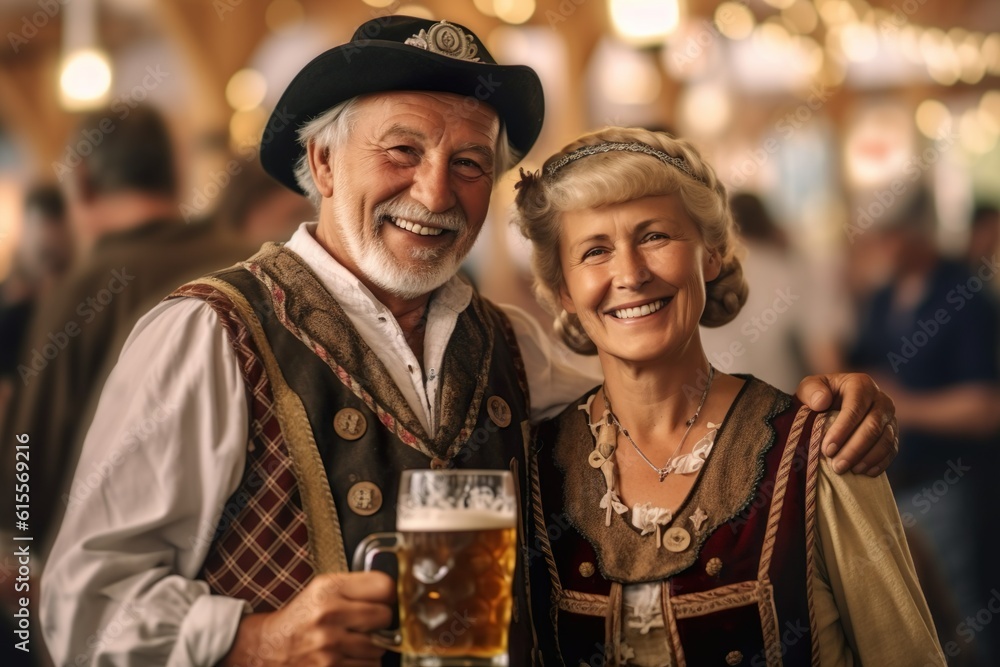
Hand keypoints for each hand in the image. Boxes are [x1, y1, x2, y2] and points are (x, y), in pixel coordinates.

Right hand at [219, 571, 394, 665]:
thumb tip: (394, 591)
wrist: (268, 649)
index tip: (385, 599)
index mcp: (328, 589)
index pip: (384, 586)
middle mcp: (329, 615)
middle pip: (385, 617)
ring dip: (372, 647)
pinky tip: (346, 656)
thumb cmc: (301, 618)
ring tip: (352, 641)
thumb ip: (357, 586)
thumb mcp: (323, 589)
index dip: (388, 594)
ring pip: (380, 647)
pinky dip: (363, 663)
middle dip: (381, 622)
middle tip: (369, 623)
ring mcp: (330, 646)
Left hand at [795, 372, 897, 476]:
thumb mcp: (809, 388)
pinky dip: (880, 463)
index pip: (854, 408)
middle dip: (854, 449)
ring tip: (849, 471)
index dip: (842, 430)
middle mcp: (881, 399)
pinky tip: (865, 472)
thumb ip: (811, 390)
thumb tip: (821, 402)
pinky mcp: (893, 433)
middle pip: (872, 427)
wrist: (833, 403)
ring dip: (867, 458)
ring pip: (886, 440)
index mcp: (861, 385)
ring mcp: (890, 417)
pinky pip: (892, 450)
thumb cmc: (819, 396)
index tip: (827, 449)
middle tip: (837, 466)